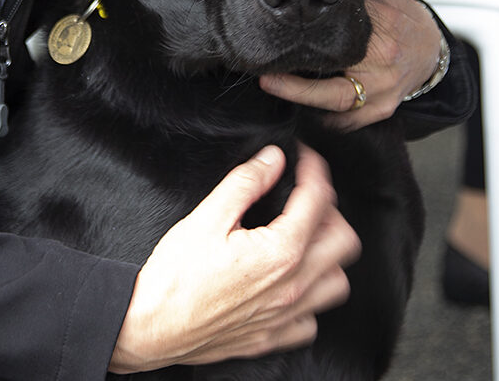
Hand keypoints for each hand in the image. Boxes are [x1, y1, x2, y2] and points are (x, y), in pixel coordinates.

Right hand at [110, 145, 358, 371]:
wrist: (154, 326)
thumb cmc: (176, 275)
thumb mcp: (206, 216)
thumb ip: (245, 182)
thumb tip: (272, 160)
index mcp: (279, 252)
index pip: (317, 201)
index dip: (314, 171)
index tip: (304, 160)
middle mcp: (292, 287)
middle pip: (344, 242)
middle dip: (330, 210)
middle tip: (305, 196)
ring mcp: (286, 316)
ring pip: (337, 283)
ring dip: (328, 255)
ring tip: (303, 238)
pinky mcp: (274, 337)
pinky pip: (313, 320)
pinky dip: (311, 297)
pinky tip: (289, 282)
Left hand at [259, 0, 444, 129]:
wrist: (433, 51)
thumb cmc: (403, 19)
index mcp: (382, 26)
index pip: (340, 30)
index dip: (308, 32)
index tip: (278, 30)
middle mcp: (382, 62)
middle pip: (333, 74)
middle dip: (296, 80)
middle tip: (266, 74)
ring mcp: (382, 91)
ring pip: (336, 101)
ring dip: (302, 98)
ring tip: (273, 87)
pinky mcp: (382, 109)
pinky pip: (348, 121)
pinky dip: (325, 119)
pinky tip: (301, 111)